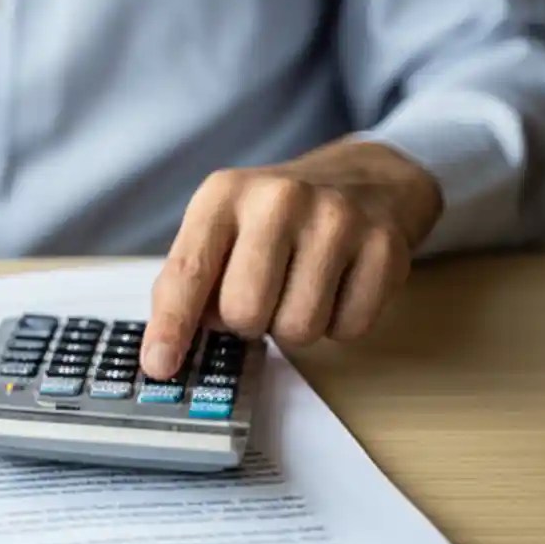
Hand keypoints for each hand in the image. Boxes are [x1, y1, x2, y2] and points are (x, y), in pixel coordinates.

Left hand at [142, 139, 442, 378]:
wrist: (363, 178)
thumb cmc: (274, 220)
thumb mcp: (218, 229)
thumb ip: (187, 283)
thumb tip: (164, 354)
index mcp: (223, 195)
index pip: (189, 272)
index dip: (172, 326)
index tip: (160, 365)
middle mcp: (280, 199)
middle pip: (245, 312)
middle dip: (247, 322)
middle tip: (260, 297)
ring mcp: (338, 219)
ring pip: (299, 328)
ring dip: (293, 326)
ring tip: (299, 288)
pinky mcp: (384, 246)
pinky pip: (348, 328)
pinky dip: (338, 323)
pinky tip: (337, 286)